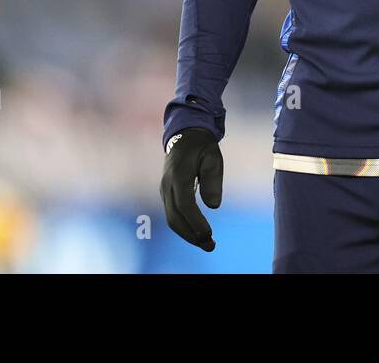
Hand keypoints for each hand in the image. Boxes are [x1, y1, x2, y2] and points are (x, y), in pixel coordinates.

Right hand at [160, 127, 223, 250]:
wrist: (184, 134)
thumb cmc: (202, 146)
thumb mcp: (213, 157)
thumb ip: (213, 180)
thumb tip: (213, 206)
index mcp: (179, 175)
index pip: (185, 205)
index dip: (196, 222)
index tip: (209, 234)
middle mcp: (167, 185)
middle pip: (175, 217)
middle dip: (192, 234)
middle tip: (210, 245)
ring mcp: (164, 189)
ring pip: (171, 218)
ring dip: (187, 234)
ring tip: (206, 243)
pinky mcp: (166, 193)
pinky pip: (172, 214)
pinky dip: (183, 226)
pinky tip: (196, 232)